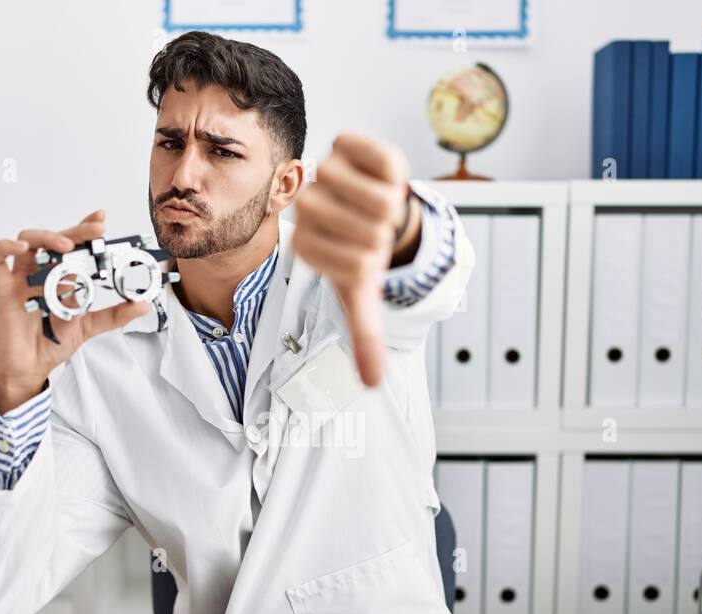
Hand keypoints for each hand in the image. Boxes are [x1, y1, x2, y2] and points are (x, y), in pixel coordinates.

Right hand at [0, 210, 149, 412]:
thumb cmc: (53, 343)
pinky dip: (4, 247)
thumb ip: (115, 315)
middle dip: (76, 231)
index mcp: (63, 276)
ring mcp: (22, 277)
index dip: (85, 227)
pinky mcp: (4, 288)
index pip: (74, 244)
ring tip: (66, 246)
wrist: (30, 367)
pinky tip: (20, 248)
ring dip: (47, 237)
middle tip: (96, 231)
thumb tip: (143, 305)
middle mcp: (42, 271)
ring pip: (27, 241)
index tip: (102, 218)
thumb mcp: (90, 326)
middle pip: (55, 239)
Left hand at [291, 132, 413, 387]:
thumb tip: (373, 383)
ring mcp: (325, 173)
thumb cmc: (363, 253)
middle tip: (374, 230)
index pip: (360, 265)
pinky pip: (383, 158)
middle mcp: (308, 209)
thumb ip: (365, 336)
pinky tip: (381, 179)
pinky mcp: (345, 143)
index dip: (375, 263)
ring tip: (376, 207)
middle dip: (386, 236)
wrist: (369, 211)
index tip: (365, 257)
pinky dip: (394, 172)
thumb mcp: (362, 295)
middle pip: (373, 229)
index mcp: (307, 247)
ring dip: (391, 206)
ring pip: (381, 197)